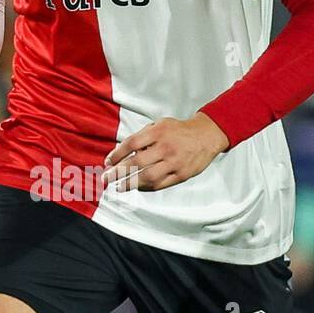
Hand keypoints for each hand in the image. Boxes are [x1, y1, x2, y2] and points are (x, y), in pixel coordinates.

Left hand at [102, 113, 228, 192]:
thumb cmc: (179, 131)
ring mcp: (174, 163)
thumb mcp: (160, 125)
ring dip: (130, 183)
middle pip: (137, 163)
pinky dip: (146, 187)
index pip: (131, 144)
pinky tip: (137, 187)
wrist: (206, 136)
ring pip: (148, 177)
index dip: (117, 154)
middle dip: (118, 172)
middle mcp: (165, 148)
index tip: (108, 162)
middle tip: (106, 178)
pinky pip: (160, 184)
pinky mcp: (181, 175)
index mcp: (158, 133)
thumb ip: (143, 136)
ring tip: (119, 186)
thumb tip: (122, 152)